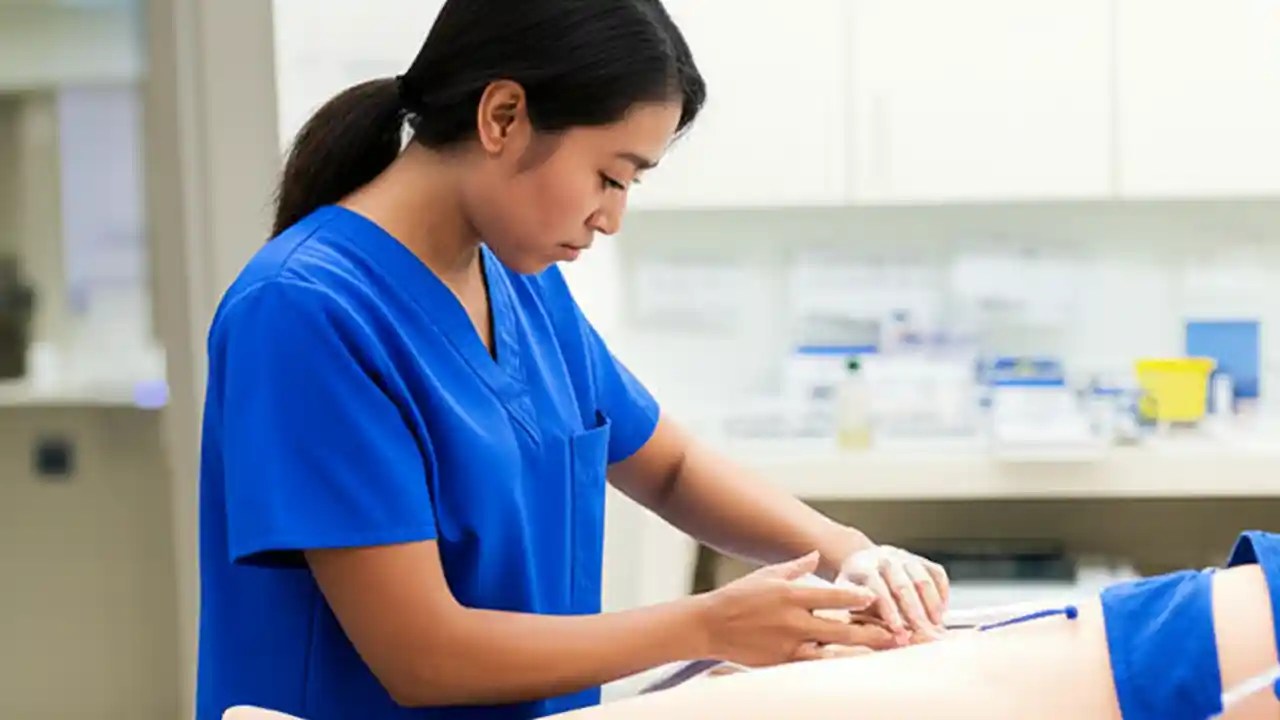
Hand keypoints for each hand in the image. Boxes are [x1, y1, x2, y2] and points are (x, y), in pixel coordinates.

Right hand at [699, 552, 876, 666]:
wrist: (710, 624)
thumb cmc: (738, 597)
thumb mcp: (767, 574)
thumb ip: (795, 566)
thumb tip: (815, 555)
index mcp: (792, 594)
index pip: (833, 597)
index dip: (858, 599)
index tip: (877, 599)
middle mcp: (794, 620)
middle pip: (841, 629)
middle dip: (870, 632)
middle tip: (894, 634)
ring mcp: (789, 644)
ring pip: (832, 651)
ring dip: (858, 652)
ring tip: (880, 653)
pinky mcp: (781, 660)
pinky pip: (812, 663)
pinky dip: (832, 663)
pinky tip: (848, 665)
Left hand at [837, 544, 949, 642]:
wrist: (862, 560)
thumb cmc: (855, 587)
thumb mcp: (846, 598)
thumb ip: (857, 613)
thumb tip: (874, 630)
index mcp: (863, 568)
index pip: (878, 589)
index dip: (889, 611)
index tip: (898, 630)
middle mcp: (885, 559)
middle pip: (903, 585)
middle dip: (914, 612)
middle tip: (922, 633)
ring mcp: (905, 558)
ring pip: (923, 579)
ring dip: (931, 605)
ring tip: (935, 625)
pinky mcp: (921, 560)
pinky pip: (937, 574)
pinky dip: (942, 593)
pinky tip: (942, 611)